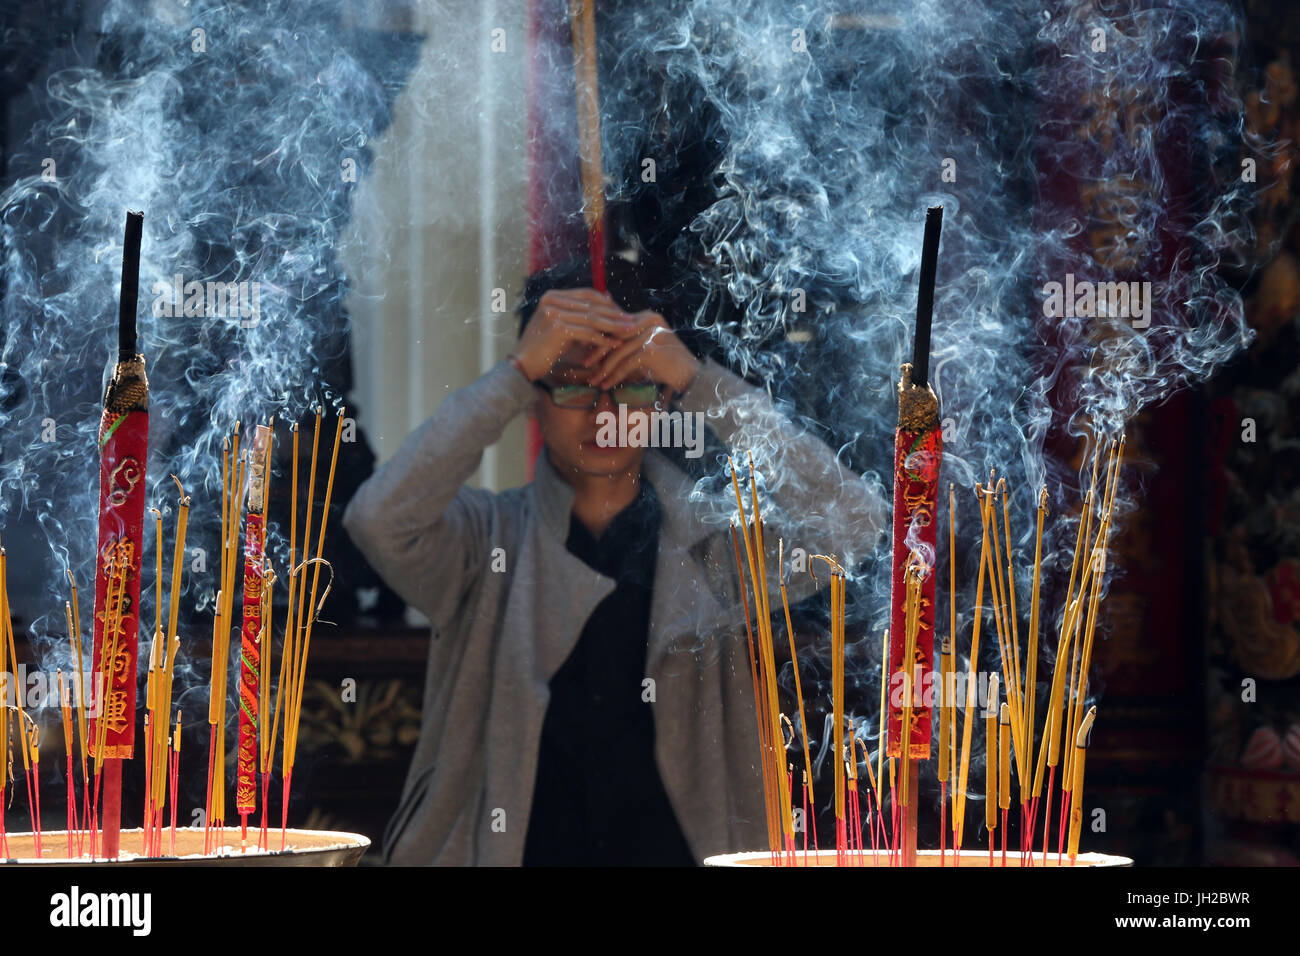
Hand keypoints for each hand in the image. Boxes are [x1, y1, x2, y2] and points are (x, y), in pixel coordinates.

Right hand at [509, 288, 629, 381]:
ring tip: (629, 331)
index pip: (587, 294)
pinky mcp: (558, 328)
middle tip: (632, 321)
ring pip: (592, 319)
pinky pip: (588, 333)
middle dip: (614, 314)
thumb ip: (579, 316)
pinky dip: (603, 339)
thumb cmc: (543, 348)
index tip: (622, 312)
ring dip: (613, 326)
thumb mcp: (561, 326)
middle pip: (592, 305)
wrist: (522, 365)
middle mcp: (552, 300)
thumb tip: (606, 302)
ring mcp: (554, 313)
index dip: (607, 303)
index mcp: (552, 296)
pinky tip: (615, 345)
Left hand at [588, 311, 700, 394]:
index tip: (583, 348)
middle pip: (615, 335)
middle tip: (584, 365)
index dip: (599, 335)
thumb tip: (600, 347)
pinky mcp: (652, 349)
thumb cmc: (667, 365)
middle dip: (597, 351)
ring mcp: (651, 334)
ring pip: (619, 352)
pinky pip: (626, 363)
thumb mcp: (645, 349)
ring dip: (604, 368)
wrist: (692, 376)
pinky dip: (615, 376)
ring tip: (594, 381)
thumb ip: (627, 344)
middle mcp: (649, 320)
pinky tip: (606, 385)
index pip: (616, 323)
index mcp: (646, 316)